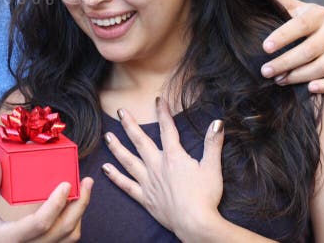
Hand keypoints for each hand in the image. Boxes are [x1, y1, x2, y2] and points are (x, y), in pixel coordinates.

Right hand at [0, 156, 93, 241]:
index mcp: (11, 238)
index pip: (41, 224)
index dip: (56, 204)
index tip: (65, 183)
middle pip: (63, 232)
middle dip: (80, 206)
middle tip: (86, 182)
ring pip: (67, 239)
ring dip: (79, 215)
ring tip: (83, 191)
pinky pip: (62, 240)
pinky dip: (71, 223)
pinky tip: (71, 206)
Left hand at [102, 99, 223, 239]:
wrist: (195, 223)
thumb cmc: (205, 196)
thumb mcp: (213, 167)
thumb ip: (213, 143)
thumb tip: (218, 122)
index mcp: (173, 157)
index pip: (167, 129)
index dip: (163, 113)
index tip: (158, 100)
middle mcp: (157, 166)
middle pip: (140, 141)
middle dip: (130, 125)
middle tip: (121, 112)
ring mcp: (148, 182)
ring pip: (128, 160)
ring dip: (117, 147)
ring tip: (107, 136)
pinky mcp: (145, 198)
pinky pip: (126, 185)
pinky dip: (115, 177)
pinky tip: (105, 168)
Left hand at [257, 0, 323, 92]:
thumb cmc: (313, 24)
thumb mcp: (298, 9)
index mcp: (319, 15)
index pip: (299, 25)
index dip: (283, 36)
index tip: (265, 47)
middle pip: (308, 50)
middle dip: (285, 63)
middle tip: (264, 71)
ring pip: (322, 67)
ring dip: (298, 76)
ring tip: (278, 80)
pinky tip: (311, 89)